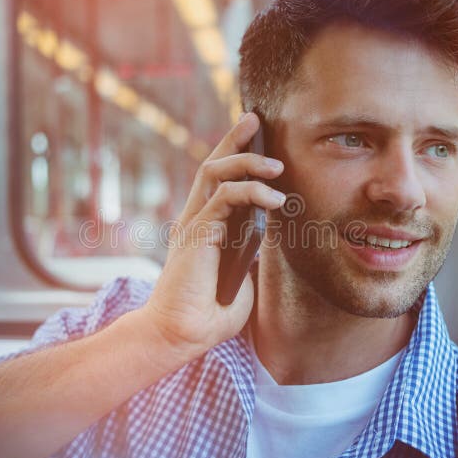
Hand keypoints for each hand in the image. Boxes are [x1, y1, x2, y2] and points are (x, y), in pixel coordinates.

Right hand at [140, 113, 284, 360]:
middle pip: (211, 165)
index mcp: (204, 228)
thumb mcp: (240, 280)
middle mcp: (195, 219)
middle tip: (255, 120)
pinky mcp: (196, 233)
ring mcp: (193, 223)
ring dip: (246, 161)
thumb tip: (265, 242)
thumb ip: (248, 257)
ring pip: (214, 172)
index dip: (233, 154)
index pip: (217, 180)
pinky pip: (224, 198)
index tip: (254, 135)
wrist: (181, 337)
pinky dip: (251, 191)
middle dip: (233, 139)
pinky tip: (274, 199)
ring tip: (276, 165)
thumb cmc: (207, 316)